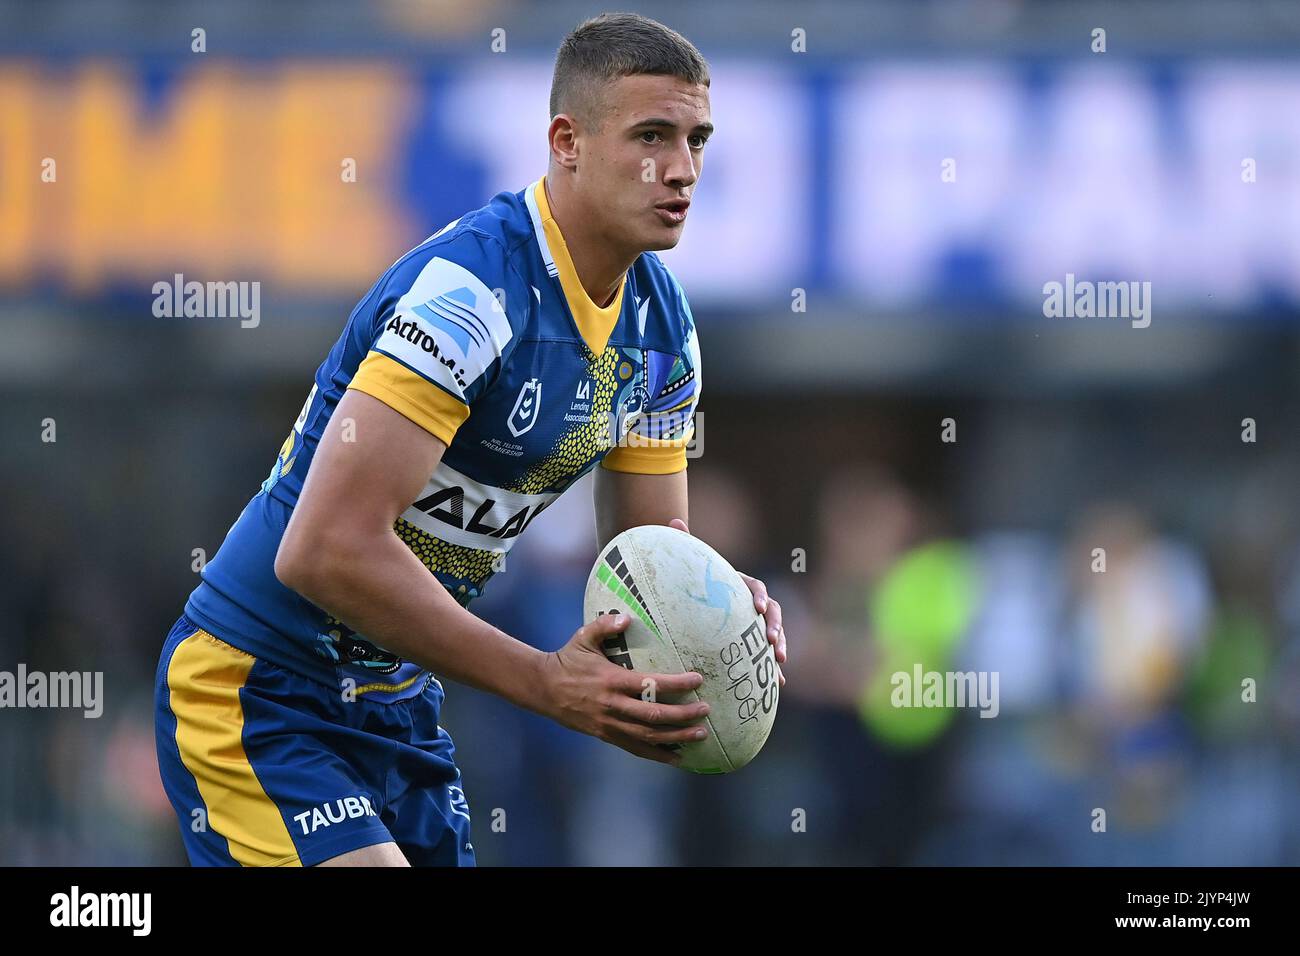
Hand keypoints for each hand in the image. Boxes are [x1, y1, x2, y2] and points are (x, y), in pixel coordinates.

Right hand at [537, 612, 711, 765]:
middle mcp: (613, 706)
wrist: (543, 689)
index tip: (697, 680)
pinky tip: (677, 757)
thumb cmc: (567, 660)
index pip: (650, 685)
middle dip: (683, 715)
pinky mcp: (606, 736)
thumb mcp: (583, 637)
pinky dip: (658, 755)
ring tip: (701, 735)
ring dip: (677, 738)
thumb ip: (605, 625)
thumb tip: (627, 616)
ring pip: (648, 736)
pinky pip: (635, 748)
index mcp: (611, 681)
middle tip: (706, 711)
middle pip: (654, 715)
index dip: (676, 684)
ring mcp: (609, 724)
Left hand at [668, 518, 785, 686]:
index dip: (760, 596)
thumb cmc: (694, 584)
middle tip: (772, 641)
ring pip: (776, 633)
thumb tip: (672, 520)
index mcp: (739, 584)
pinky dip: (773, 669)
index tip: (757, 609)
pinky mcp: (755, 643)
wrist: (698, 603)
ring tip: (779, 662)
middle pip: (773, 611)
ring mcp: (756, 623)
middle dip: (776, 625)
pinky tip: (777, 685)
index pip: (756, 586)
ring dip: (780, 646)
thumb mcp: (689, 566)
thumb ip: (684, 544)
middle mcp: (752, 603)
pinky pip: (768, 655)